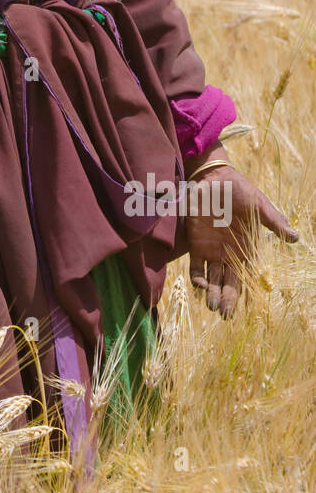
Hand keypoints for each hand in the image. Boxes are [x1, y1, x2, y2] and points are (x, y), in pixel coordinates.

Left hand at [184, 145, 297, 317]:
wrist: (212, 177)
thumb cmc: (239, 190)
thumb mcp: (258, 204)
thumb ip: (273, 222)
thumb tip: (295, 238)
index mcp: (247, 249)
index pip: (249, 276)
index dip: (248, 293)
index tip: (250, 311)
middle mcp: (230, 255)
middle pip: (229, 283)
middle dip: (228, 299)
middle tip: (226, 315)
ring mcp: (212, 251)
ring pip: (213, 279)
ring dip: (212, 293)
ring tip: (213, 307)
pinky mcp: (197, 245)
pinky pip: (196, 266)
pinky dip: (197, 277)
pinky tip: (199, 286)